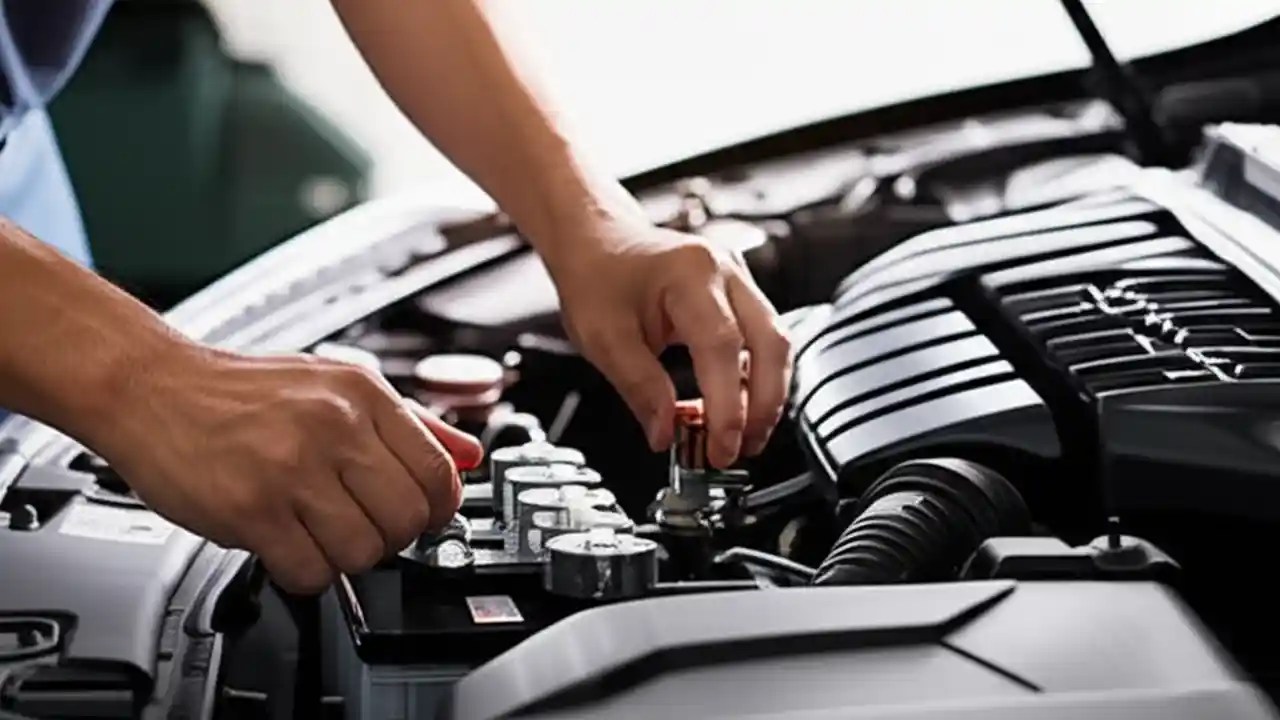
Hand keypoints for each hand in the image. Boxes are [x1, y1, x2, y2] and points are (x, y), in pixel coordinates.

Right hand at [88, 344, 482, 593]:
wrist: (150, 386)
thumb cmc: (242, 391)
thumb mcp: (336, 385)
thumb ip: (409, 423)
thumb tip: (469, 456)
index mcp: (363, 395)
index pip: (438, 471)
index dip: (437, 508)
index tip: (420, 515)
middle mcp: (334, 427)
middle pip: (409, 519)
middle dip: (392, 537)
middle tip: (363, 527)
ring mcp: (293, 469)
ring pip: (364, 552)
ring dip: (345, 557)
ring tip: (318, 533)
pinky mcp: (252, 509)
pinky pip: (311, 572)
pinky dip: (305, 573)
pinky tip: (287, 545)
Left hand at [548, 218, 791, 467]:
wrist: (598, 241)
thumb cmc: (598, 277)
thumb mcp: (602, 338)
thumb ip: (639, 388)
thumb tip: (666, 434)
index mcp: (689, 274)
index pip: (722, 348)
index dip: (726, 406)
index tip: (719, 447)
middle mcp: (725, 272)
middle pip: (770, 344)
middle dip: (762, 407)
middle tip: (740, 449)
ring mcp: (739, 281)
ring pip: (776, 344)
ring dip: (766, 396)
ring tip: (743, 437)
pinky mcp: (740, 296)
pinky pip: (764, 340)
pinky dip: (757, 379)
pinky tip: (738, 407)